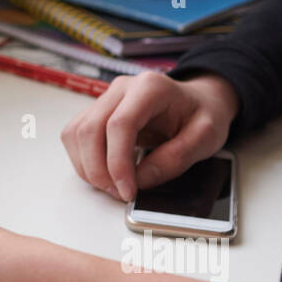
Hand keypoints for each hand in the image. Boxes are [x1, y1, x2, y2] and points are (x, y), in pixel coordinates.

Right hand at [60, 72, 237, 200]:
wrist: (198, 100)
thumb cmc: (202, 114)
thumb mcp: (206, 137)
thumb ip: (176, 159)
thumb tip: (139, 180)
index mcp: (150, 87)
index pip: (119, 124)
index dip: (117, 162)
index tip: (128, 190)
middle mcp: (121, 88)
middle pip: (90, 129)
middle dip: (99, 170)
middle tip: (120, 193)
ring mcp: (105, 98)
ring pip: (76, 134)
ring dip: (87, 167)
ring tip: (113, 186)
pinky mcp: (96, 112)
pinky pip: (75, 136)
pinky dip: (83, 160)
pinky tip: (104, 173)